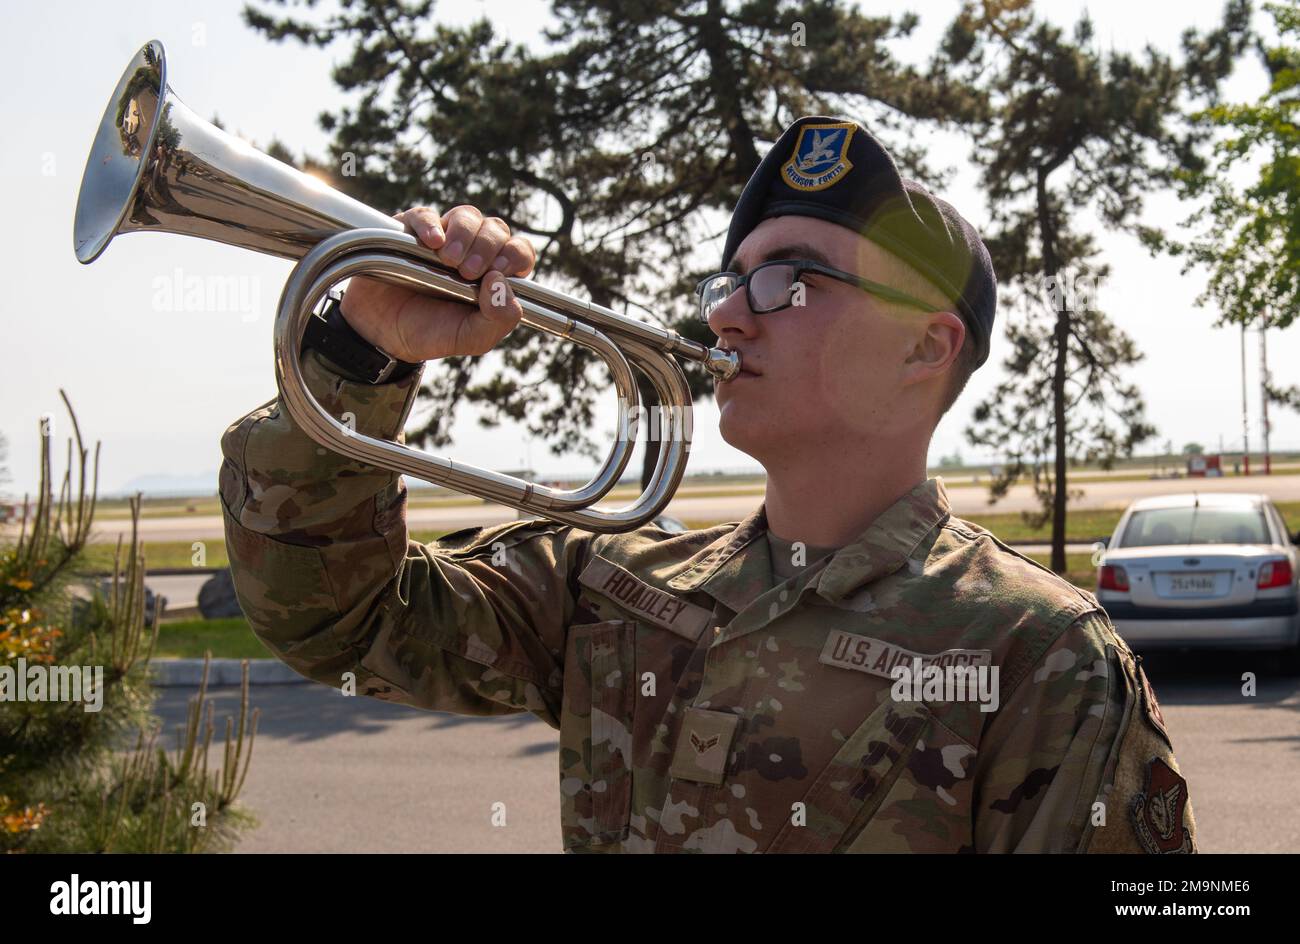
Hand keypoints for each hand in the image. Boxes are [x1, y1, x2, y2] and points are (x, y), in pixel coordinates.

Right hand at [339, 205, 534, 361]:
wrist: (382, 335)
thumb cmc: (432, 333)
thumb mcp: (471, 338)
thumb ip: (498, 320)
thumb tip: (501, 282)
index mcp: (495, 274)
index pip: (519, 251)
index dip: (514, 255)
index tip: (498, 271)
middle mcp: (474, 250)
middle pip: (496, 228)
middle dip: (487, 247)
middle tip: (468, 272)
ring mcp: (443, 238)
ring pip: (467, 215)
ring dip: (465, 234)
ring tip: (449, 261)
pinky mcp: (410, 231)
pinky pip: (425, 215)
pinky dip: (431, 224)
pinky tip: (432, 242)